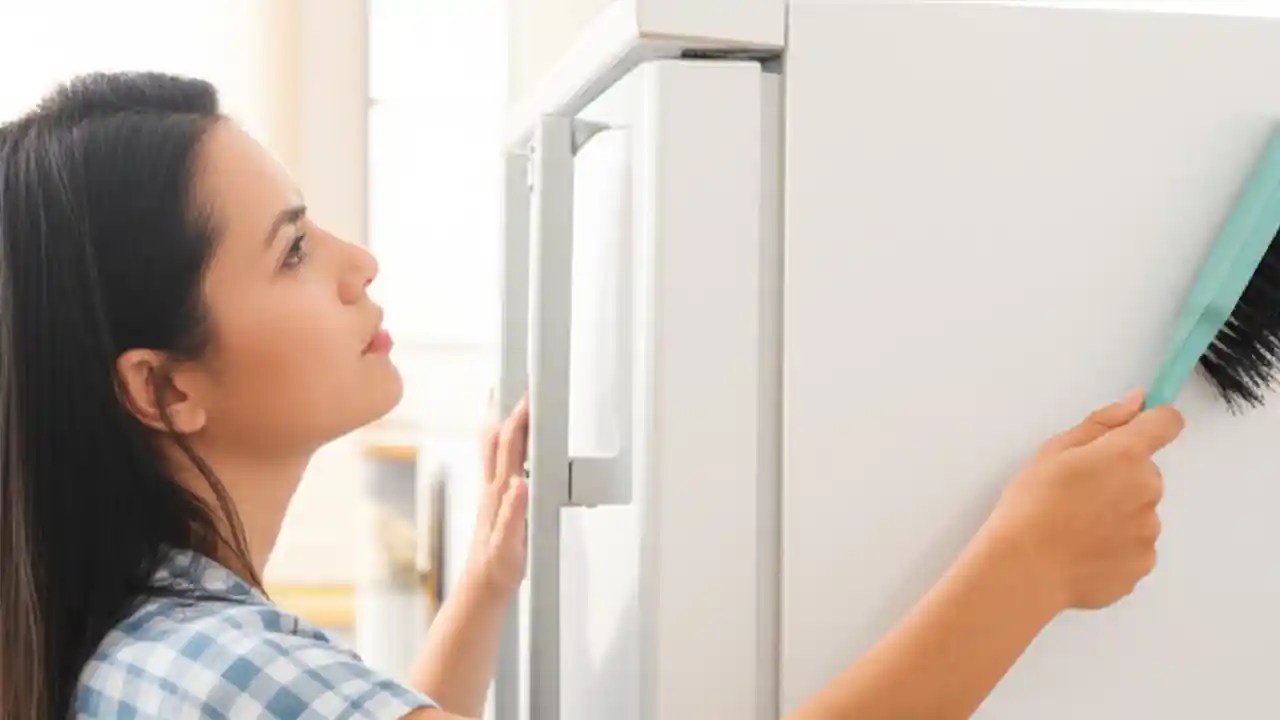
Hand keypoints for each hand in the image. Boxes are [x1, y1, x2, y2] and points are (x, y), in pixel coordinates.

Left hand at [466, 393, 529, 600]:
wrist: (483, 587)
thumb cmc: (497, 569)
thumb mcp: (509, 545)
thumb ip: (514, 514)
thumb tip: (521, 483)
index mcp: (499, 494)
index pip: (511, 447)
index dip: (520, 419)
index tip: (530, 397)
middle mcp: (494, 489)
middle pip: (499, 440)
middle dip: (510, 412)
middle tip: (521, 391)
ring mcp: (493, 494)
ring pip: (495, 450)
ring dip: (505, 425)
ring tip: (512, 407)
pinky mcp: (496, 504)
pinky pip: (499, 466)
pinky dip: (506, 448)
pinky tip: (514, 448)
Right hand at [987, 389, 1184, 610]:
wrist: (1025, 567)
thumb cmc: (1031, 504)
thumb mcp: (1053, 451)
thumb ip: (1101, 424)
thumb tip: (1137, 402)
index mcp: (1126, 455)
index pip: (1166, 423)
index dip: (1153, 424)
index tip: (1134, 433)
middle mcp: (1147, 489)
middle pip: (1146, 474)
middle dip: (1120, 479)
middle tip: (1077, 495)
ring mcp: (1149, 531)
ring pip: (1140, 513)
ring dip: (1117, 515)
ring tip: (1075, 529)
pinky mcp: (1143, 565)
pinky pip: (1134, 548)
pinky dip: (1114, 548)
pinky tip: (1082, 552)